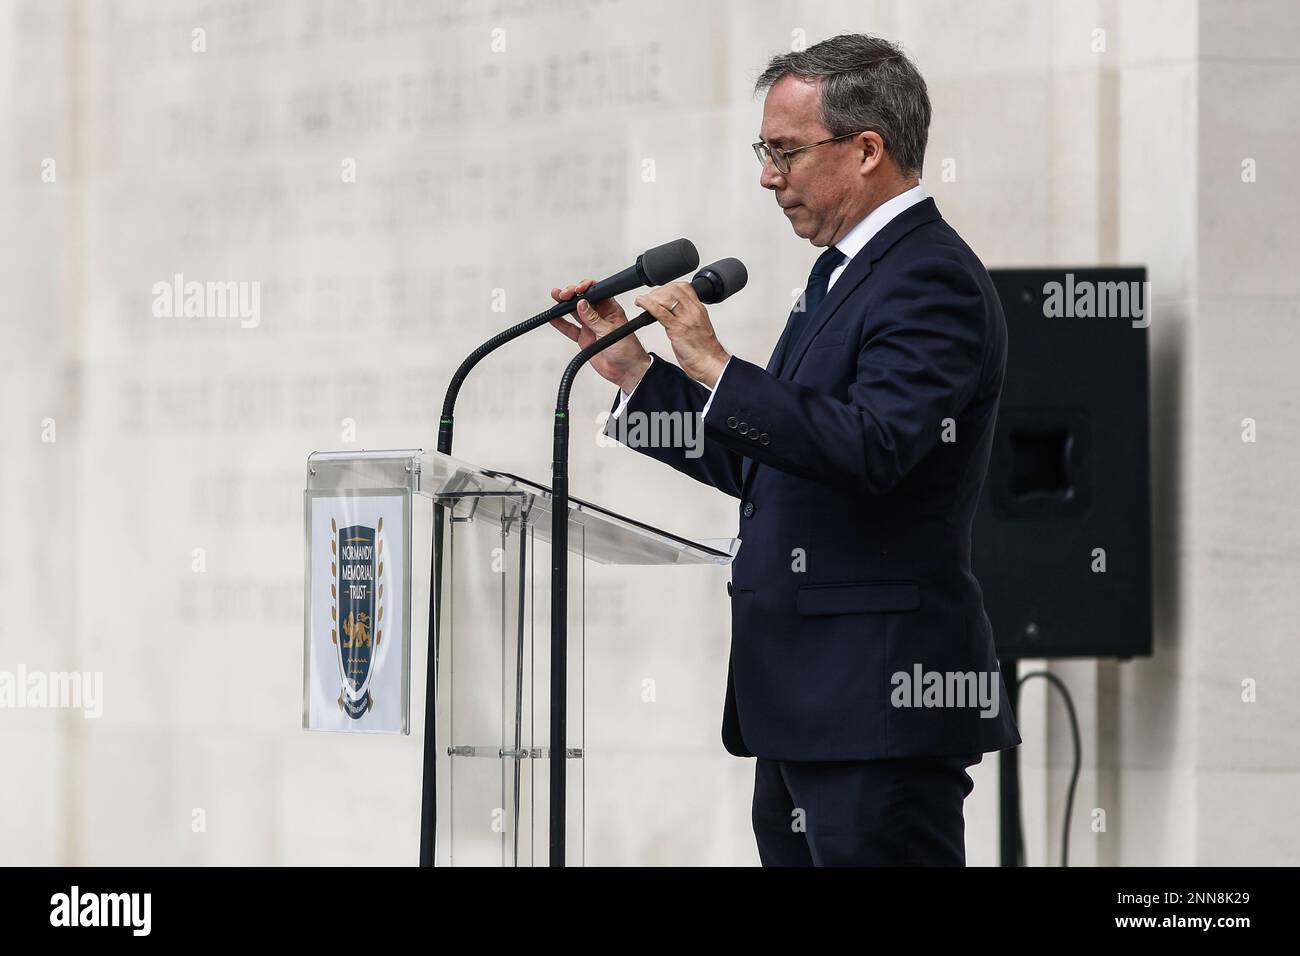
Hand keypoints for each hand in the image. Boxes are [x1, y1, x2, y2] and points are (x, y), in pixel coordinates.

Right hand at [549, 278, 651, 392]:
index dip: (586, 288)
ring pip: (574, 312)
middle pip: (583, 300)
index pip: (597, 292)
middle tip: (563, 295)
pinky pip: (570, 329)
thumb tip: (582, 305)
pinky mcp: (584, 338)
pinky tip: (554, 318)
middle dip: (572, 294)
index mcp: (611, 309)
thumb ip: (593, 319)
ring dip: (564, 305)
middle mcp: (600, 315)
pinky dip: (562, 324)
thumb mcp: (610, 331)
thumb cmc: (628, 350)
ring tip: (555, 297)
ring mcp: (591, 326)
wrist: (626, 371)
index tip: (578, 290)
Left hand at [634, 282, 729, 387]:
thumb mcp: (698, 327)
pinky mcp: (677, 329)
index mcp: (699, 309)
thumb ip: (687, 317)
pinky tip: (641, 303)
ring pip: (666, 298)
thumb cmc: (704, 350)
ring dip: (651, 297)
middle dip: (658, 291)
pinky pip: (660, 312)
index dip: (669, 286)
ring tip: (643, 301)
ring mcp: (685, 319)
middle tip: (649, 298)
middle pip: (674, 289)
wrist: (710, 363)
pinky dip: (648, 305)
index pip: (684, 287)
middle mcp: (693, 311)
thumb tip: (673, 312)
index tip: (660, 292)